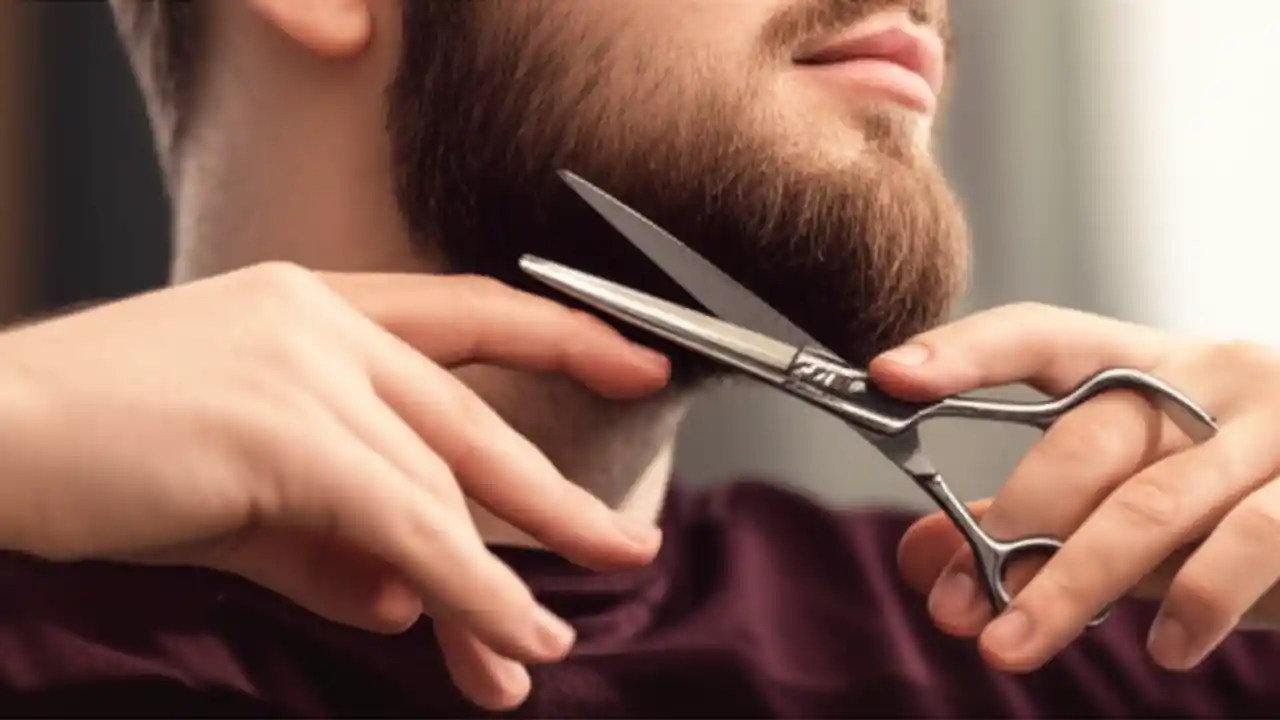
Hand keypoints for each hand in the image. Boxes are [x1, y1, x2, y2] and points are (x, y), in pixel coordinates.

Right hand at [0, 262, 670, 709]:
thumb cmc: (106, 454)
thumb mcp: (245, 500)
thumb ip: (335, 541)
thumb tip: (413, 597)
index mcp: (319, 306)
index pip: (471, 313)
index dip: (565, 337)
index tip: (639, 363)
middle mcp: (323, 321)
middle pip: (472, 422)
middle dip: (559, 497)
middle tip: (624, 550)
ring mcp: (305, 368)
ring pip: (442, 488)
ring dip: (500, 580)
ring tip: (540, 647)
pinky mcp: (285, 432)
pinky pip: (406, 522)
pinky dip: (468, 586)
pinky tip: (506, 636)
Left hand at [871, 303, 1279, 672]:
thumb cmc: (1232, 501)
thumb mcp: (1127, 503)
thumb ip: (1031, 526)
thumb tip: (922, 560)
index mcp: (1149, 365)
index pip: (1043, 336)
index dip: (964, 351)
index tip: (886, 376)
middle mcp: (1213, 379)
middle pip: (1087, 440)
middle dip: (1011, 528)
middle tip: (952, 607)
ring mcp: (1278, 427)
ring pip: (1151, 503)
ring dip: (1070, 585)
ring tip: (1011, 646)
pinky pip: (1246, 543)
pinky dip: (1192, 603)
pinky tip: (1164, 648)